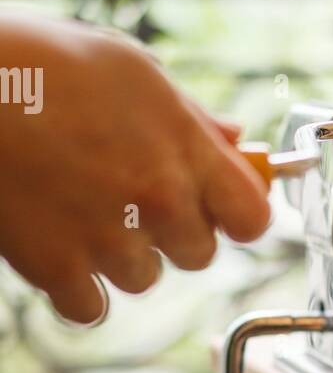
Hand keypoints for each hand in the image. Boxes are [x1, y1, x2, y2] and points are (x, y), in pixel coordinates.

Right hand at [0, 12, 270, 324]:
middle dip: (175, 232)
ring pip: (144, 279)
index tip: (224, 208)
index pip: (253, 216)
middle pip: (200, 254)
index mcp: (185, 148)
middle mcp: (157, 199)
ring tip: (83, 207)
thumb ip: (190, 114)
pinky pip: (90, 309)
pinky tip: (59, 243)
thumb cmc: (39, 63)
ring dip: (121, 256)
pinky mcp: (56, 270)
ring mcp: (108, 240)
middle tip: (133, 196)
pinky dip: (75, 288)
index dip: (240, 214)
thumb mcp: (130, 68)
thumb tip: (231, 138)